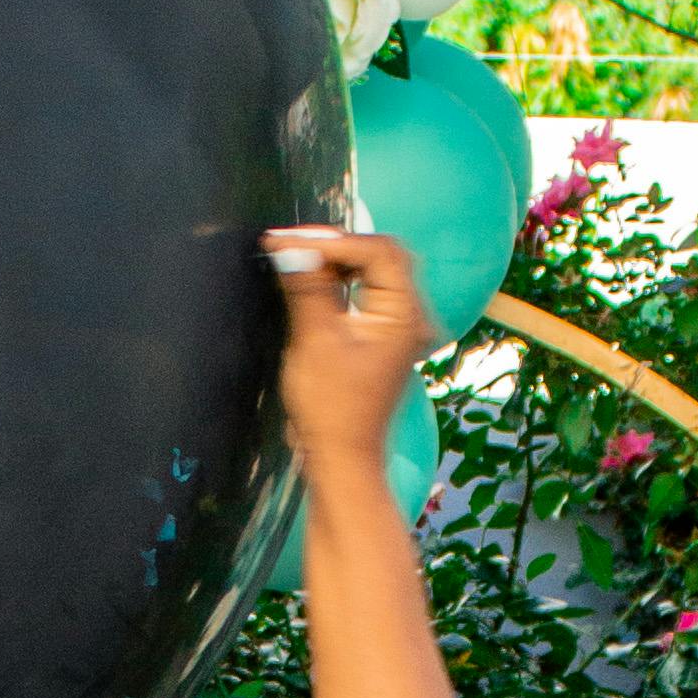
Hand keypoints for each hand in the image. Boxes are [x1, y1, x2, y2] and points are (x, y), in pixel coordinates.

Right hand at [267, 225, 434, 477]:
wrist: (341, 456)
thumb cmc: (331, 408)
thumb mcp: (314, 341)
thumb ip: (307, 287)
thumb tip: (289, 247)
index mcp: (404, 314)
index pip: (376, 251)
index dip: (331, 241)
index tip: (287, 242)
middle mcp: (410, 314)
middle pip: (379, 254)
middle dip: (334, 245)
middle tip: (289, 244)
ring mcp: (398, 325)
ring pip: (372, 270)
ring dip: (334, 260)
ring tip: (293, 257)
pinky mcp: (382, 335)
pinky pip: (365, 291)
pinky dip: (338, 280)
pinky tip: (309, 278)